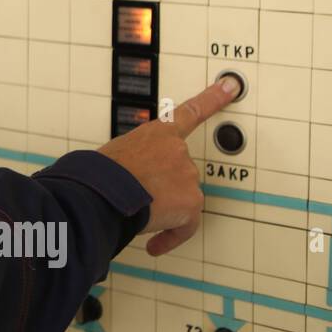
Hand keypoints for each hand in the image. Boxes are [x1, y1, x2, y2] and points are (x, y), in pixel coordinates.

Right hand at [96, 77, 239, 256]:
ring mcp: (187, 176)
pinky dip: (170, 235)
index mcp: (157, 133)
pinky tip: (155, 244)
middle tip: (138, 195)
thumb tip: (137, 178)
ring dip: (163, 209)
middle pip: (179, 173)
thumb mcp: (115, 154)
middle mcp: (178, 150)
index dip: (212, 98)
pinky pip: (185, 225)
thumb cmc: (100, 176)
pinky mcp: (191, 203)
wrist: (104, 194)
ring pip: (181, 199)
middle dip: (162, 187)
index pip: (189, 112)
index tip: (231, 87)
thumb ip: (137, 158)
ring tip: (137, 211)